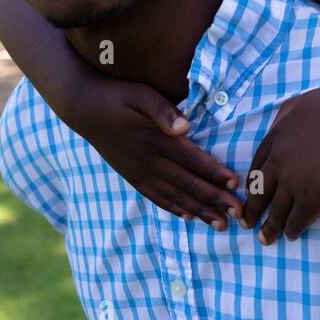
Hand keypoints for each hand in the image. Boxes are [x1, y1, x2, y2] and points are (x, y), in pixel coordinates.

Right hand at [72, 80, 244, 230]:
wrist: (80, 107)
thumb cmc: (115, 95)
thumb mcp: (139, 94)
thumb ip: (163, 111)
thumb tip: (185, 127)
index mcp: (156, 139)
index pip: (192, 160)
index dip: (215, 173)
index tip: (235, 185)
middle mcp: (149, 160)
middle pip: (188, 183)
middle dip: (214, 200)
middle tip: (238, 214)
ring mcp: (139, 171)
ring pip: (174, 195)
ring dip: (198, 210)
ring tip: (219, 224)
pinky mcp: (130, 175)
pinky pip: (154, 196)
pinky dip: (173, 207)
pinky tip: (187, 216)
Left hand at [241, 88, 319, 244]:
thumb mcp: (313, 100)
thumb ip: (292, 110)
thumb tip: (281, 121)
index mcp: (280, 135)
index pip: (259, 161)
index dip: (253, 178)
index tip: (250, 190)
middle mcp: (280, 160)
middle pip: (259, 188)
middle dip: (252, 207)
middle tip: (246, 221)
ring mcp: (293, 183)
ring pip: (275, 209)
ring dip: (269, 227)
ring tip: (265, 239)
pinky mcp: (310, 201)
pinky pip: (296, 221)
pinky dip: (292, 230)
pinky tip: (291, 236)